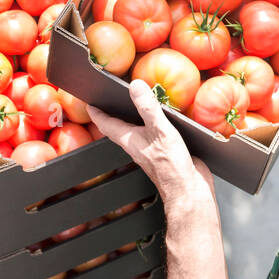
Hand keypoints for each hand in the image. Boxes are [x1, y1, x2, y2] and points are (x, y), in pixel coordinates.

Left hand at [88, 80, 216, 207]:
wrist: (188, 191)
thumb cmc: (170, 166)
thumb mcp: (159, 130)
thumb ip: (147, 108)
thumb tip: (135, 86)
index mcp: (129, 140)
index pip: (107, 124)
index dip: (97, 113)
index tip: (90, 104)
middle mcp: (137, 145)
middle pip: (119, 127)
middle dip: (114, 114)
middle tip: (109, 100)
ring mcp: (151, 149)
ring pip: (137, 131)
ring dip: (134, 119)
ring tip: (134, 105)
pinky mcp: (165, 152)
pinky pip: (155, 134)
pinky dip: (155, 124)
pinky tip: (164, 119)